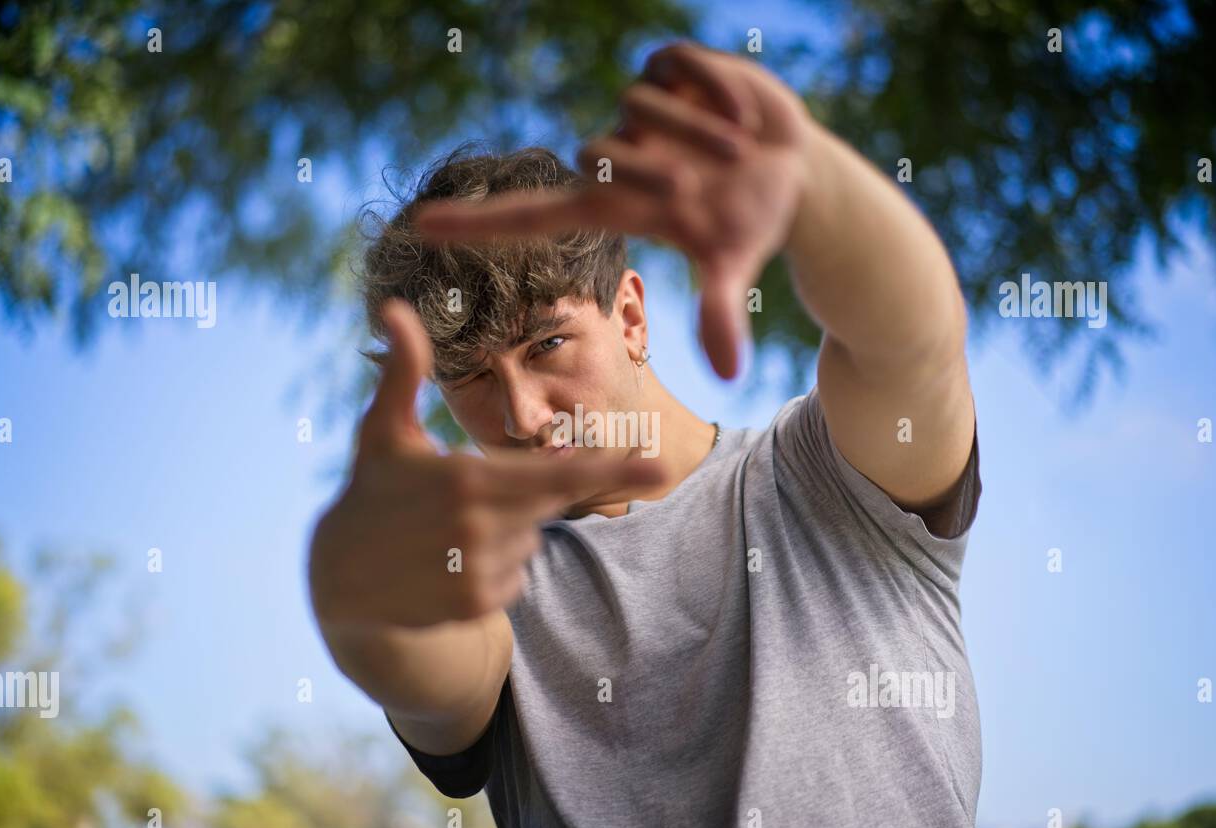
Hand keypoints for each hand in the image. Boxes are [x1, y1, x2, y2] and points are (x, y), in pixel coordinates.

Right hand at [308, 300, 663, 630]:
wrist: (338, 577)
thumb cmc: (370, 489)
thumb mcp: (383, 430)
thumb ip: (404, 370)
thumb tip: (393, 307)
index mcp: (468, 478)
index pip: (555, 474)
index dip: (610, 468)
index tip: (658, 466)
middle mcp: (480, 526)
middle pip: (547, 504)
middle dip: (530, 493)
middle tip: (470, 493)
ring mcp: (478, 568)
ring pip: (530, 540)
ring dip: (504, 531)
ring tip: (447, 530)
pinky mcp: (475, 604)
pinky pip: (516, 575)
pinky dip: (494, 564)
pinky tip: (449, 559)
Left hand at [412, 41, 814, 379]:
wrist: (794, 168)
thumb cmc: (750, 221)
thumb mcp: (732, 262)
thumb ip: (719, 310)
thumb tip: (727, 374)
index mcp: (613, 206)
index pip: (529, 216)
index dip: (477, 224)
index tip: (421, 228)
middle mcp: (614, 157)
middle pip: (595, 152)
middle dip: (657, 167)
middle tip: (709, 178)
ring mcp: (638, 111)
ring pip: (637, 106)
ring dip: (698, 130)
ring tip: (738, 148)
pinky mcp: (668, 69)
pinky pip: (674, 65)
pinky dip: (715, 88)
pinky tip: (741, 111)